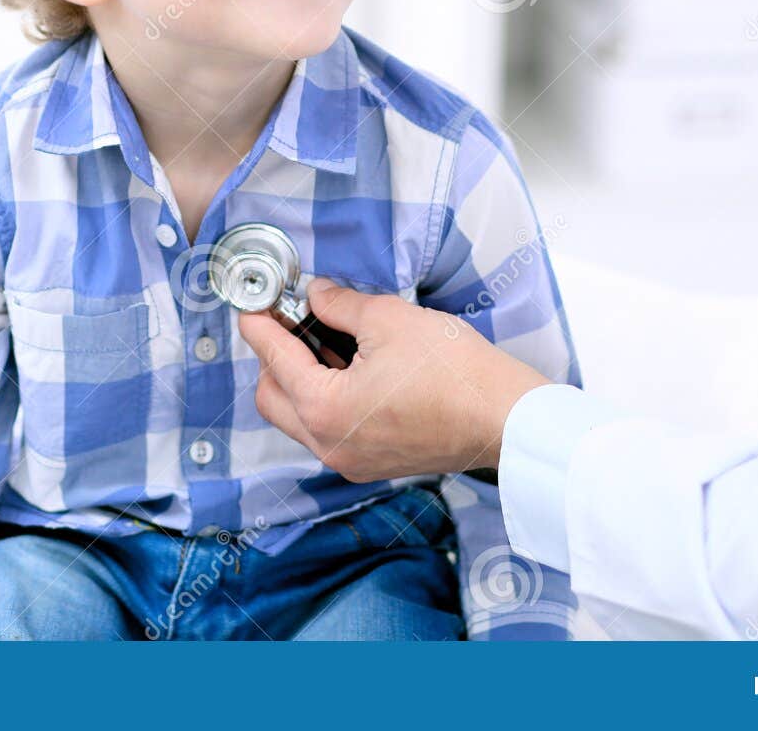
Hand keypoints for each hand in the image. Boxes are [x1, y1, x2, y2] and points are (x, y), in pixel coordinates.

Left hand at [237, 279, 551, 482]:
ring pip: (299, 418)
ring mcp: (351, 460)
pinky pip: (330, 430)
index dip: (260, 325)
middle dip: (275, 358)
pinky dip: (328, 400)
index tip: (253, 305)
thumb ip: (340, 305)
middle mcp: (328, 444)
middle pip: (273, 398)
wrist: (504, 418)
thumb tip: (316, 295)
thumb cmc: (454, 372)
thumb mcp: (389, 319)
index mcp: (324, 409)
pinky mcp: (373, 463)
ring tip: (328, 341)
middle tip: (293, 320)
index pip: (273, 359)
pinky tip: (354, 368)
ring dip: (302, 380)